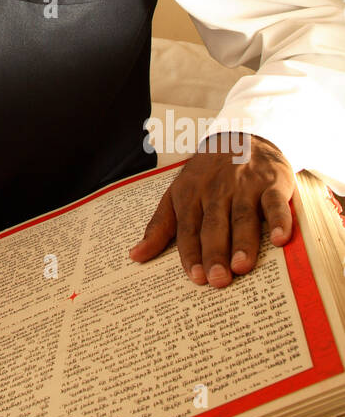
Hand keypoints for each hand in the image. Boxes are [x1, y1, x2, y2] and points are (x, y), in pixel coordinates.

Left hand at [128, 133, 295, 287]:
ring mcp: (244, 186)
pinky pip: (275, 203)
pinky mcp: (271, 184)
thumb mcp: (177, 194)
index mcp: (190, 195)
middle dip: (215, 252)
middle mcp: (216, 191)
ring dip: (243, 241)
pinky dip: (279, 220)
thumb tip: (135, 256)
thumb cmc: (205, 176)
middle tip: (217, 280)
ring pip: (243, 216)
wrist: (239, 136)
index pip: (188, 228)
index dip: (191, 253)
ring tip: (242, 266)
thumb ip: (159, 226)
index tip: (195, 277)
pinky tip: (281, 239)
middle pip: (215, 225)